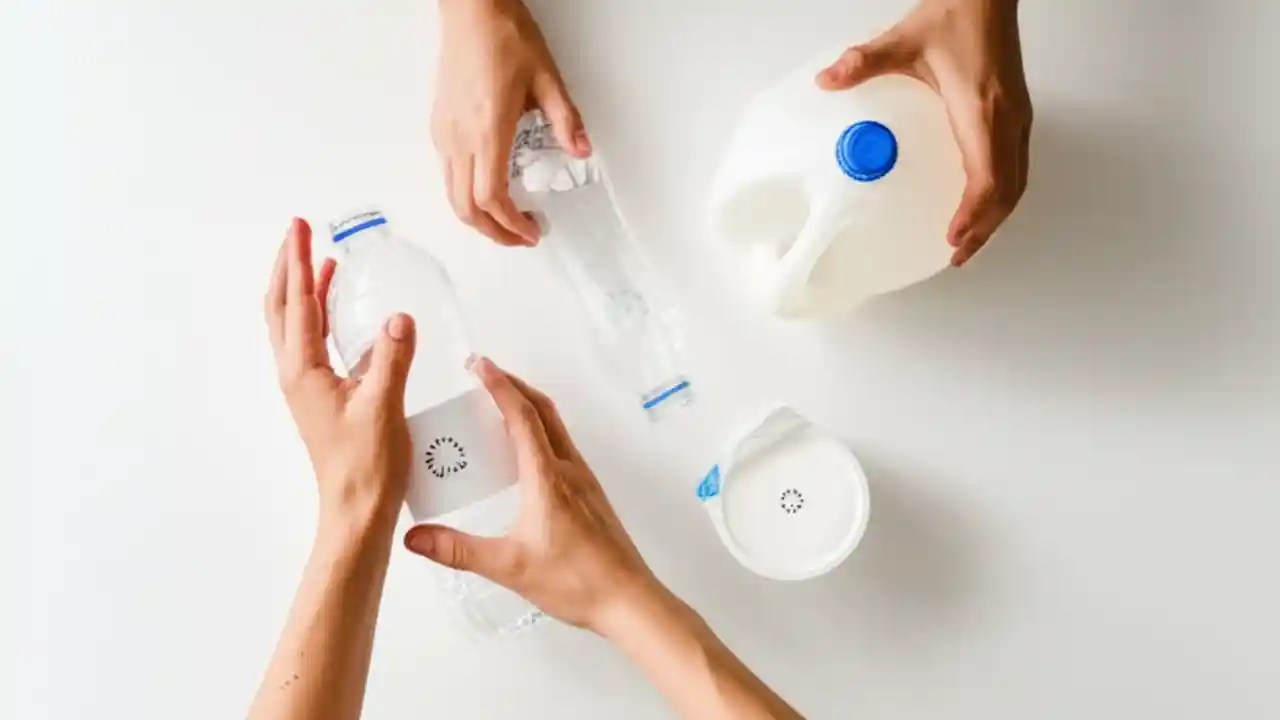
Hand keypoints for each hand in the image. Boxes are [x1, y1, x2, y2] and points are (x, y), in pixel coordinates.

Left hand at [264, 218, 417, 528]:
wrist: (357, 511)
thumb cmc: (366, 466)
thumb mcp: (383, 407)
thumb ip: (391, 358)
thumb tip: (398, 315)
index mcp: (303, 371)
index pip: (298, 304)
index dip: (300, 263)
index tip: (301, 227)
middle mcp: (297, 374)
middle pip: (282, 308)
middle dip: (290, 268)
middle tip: (301, 233)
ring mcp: (307, 386)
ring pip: (296, 325)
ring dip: (305, 290)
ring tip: (321, 262)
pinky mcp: (322, 397)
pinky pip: (315, 343)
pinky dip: (322, 316)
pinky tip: (343, 312)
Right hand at [403, 357, 661, 631]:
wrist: (628, 600)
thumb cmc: (577, 581)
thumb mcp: (509, 566)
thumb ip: (459, 550)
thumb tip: (416, 538)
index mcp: (547, 477)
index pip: (520, 415)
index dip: (497, 385)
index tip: (477, 364)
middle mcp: (568, 469)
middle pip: (542, 410)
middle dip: (512, 385)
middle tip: (484, 374)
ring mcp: (583, 480)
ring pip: (555, 427)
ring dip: (528, 407)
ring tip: (498, 406)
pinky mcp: (590, 495)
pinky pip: (562, 448)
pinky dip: (539, 433)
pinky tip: (524, 455)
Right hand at [432, 0, 590, 246]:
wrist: (472, 11)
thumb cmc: (504, 38)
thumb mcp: (547, 80)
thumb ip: (566, 121)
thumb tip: (582, 150)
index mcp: (487, 130)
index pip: (492, 197)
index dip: (511, 225)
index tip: (532, 232)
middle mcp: (460, 137)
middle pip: (465, 208)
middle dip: (493, 232)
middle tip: (521, 238)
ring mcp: (445, 133)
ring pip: (452, 195)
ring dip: (478, 217)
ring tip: (507, 221)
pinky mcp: (439, 126)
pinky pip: (448, 174)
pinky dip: (467, 195)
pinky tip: (490, 189)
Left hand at [818, 0, 1031, 265]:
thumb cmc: (956, 16)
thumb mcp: (903, 40)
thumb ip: (863, 62)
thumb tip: (826, 82)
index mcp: (981, 111)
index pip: (986, 178)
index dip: (973, 215)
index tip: (953, 239)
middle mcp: (1006, 120)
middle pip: (1006, 191)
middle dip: (984, 228)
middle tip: (955, 255)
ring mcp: (1016, 118)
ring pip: (1016, 180)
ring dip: (995, 215)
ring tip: (967, 241)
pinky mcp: (1015, 113)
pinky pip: (1015, 164)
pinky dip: (1001, 193)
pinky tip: (978, 204)